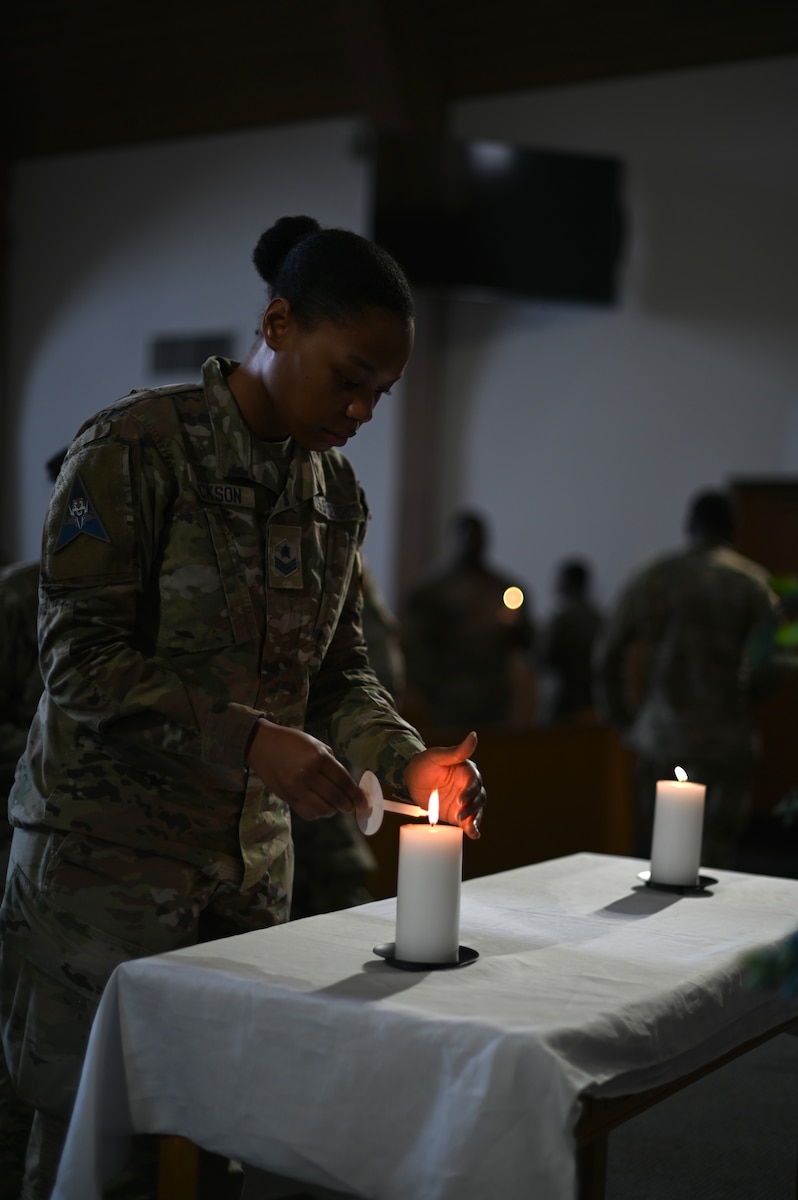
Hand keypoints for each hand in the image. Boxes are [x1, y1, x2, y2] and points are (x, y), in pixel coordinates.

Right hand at [246, 719, 365, 820]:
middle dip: (348, 805)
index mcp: (318, 758)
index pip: (343, 781)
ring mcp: (296, 788)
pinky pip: (308, 814)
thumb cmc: (292, 742)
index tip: (363, 801)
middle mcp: (308, 775)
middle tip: (352, 806)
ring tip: (335, 805)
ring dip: (333, 810)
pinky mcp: (287, 798)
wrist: (261, 745)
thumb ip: (332, 763)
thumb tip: (348, 785)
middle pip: (335, 798)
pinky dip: (318, 814)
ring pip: (323, 810)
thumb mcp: (316, 744)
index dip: (356, 794)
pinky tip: (320, 806)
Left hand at [403, 730, 484, 839]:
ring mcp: (464, 801)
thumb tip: (474, 735)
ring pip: (476, 810)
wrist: (410, 780)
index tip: (461, 799)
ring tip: (468, 827)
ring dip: (474, 819)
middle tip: (460, 815)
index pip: (474, 782)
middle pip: (478, 798)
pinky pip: (468, 822)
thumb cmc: (424, 763)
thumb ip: (457, 751)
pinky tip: (474, 834)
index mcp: (466, 771)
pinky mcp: (458, 813)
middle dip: (472, 808)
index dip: (470, 791)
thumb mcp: (438, 756)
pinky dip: (472, 829)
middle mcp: (468, 787)